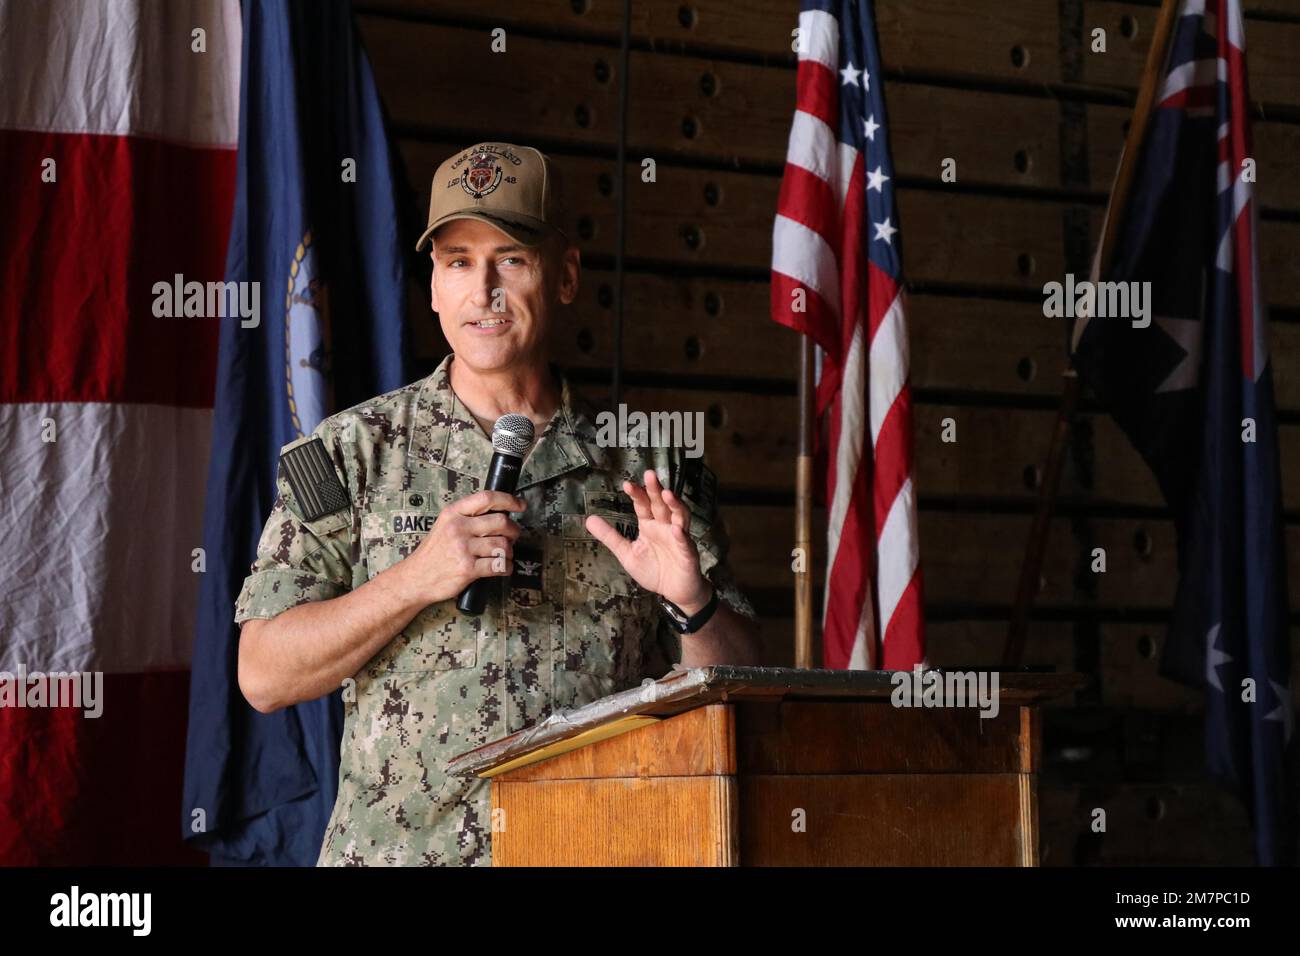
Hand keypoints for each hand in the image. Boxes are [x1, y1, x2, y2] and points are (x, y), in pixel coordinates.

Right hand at [394, 489, 525, 605]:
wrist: (416, 578)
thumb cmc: (433, 553)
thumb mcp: (444, 525)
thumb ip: (467, 517)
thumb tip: (500, 513)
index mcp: (453, 513)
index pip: (487, 498)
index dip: (509, 500)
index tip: (520, 505)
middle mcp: (458, 528)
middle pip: (501, 522)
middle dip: (513, 530)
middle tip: (513, 536)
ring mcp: (463, 549)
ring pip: (503, 545)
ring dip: (509, 552)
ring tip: (503, 554)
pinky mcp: (468, 568)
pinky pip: (499, 565)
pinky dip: (506, 567)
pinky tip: (502, 567)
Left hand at [585, 469, 711, 612]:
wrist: (675, 592)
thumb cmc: (654, 569)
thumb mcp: (627, 553)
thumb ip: (610, 536)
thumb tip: (589, 519)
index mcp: (650, 525)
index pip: (643, 505)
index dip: (637, 494)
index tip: (627, 484)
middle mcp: (665, 527)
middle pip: (661, 504)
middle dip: (656, 490)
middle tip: (650, 474)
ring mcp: (679, 538)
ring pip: (679, 516)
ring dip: (674, 505)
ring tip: (667, 494)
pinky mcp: (688, 554)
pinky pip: (685, 543)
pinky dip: (681, 536)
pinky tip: (676, 530)